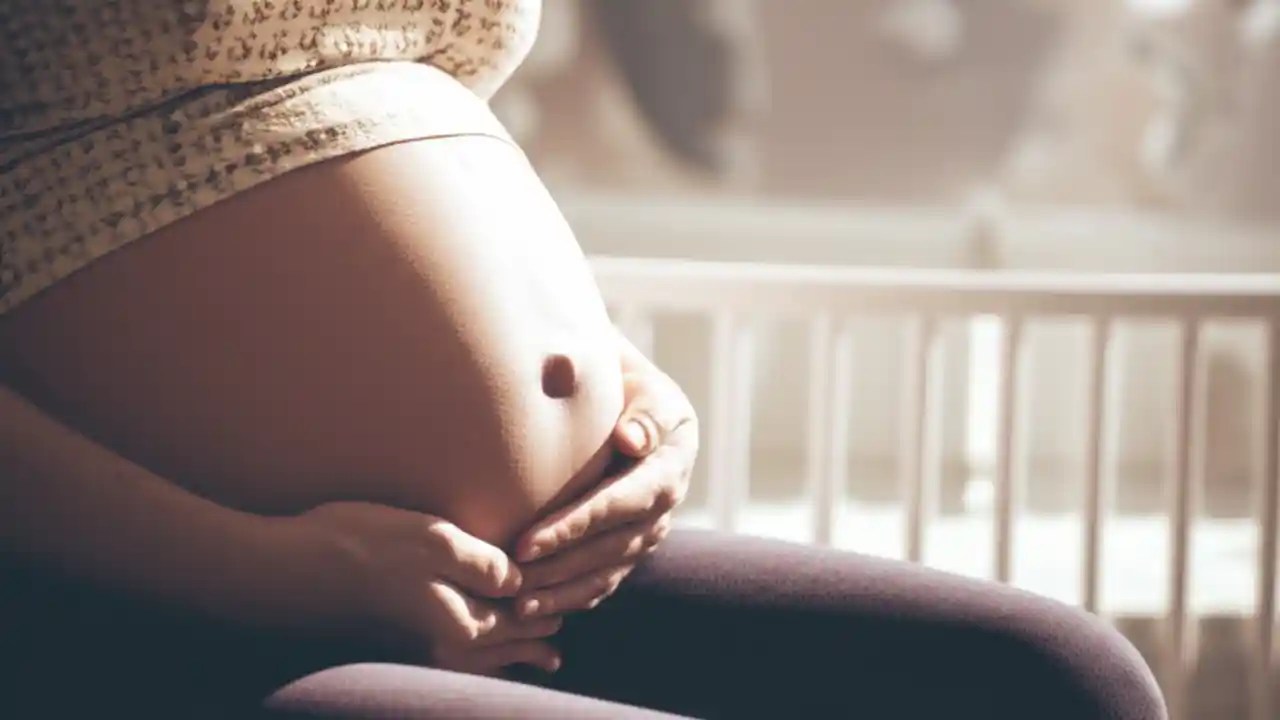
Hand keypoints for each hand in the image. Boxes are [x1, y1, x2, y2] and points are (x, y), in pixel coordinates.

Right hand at [289, 501, 561, 674]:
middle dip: (543, 633)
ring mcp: (418, 647)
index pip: (526, 616)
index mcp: (463, 623)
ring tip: (546, 656)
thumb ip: (485, 564)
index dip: (554, 602)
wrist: (287, 570)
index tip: (585, 590)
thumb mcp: (435, 540)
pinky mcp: (396, 640)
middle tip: (575, 625)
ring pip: (484, 657)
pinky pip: (456, 658)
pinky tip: (483, 650)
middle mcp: (445, 647)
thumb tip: (521, 583)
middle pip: (509, 643)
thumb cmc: (361, 544)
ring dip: (518, 650)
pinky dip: (485, 655)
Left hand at [511, 362, 697, 617]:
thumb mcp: (643, 384)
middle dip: (560, 565)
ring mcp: (648, 530)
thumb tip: (631, 441)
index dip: (576, 526)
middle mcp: (665, 505)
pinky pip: (604, 580)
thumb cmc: (625, 380)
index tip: (527, 542)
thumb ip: (643, 411)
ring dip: (563, 592)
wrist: (628, 390)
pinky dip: (570, 597)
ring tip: (518, 606)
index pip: (621, 502)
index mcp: (672, 463)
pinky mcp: (630, 545)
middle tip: (511, 576)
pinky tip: (534, 607)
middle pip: (613, 546)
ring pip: (607, 571)